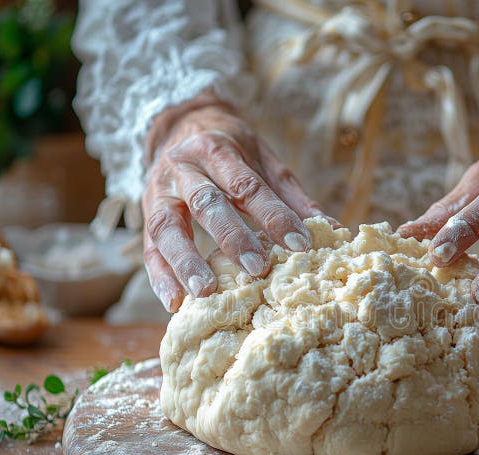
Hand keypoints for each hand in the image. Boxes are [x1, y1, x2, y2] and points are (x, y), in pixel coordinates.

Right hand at [142, 95, 334, 311]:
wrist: (180, 126)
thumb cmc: (231, 150)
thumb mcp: (263, 160)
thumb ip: (291, 196)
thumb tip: (332, 229)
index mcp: (216, 149)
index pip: (247, 185)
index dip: (274, 215)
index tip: (300, 245)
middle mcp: (182, 168)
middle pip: (206, 203)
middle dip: (232, 238)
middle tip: (257, 270)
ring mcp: (158, 192)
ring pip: (167, 227)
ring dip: (187, 262)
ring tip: (206, 293)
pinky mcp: (146, 216)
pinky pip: (149, 248)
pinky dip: (160, 277)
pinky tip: (175, 303)